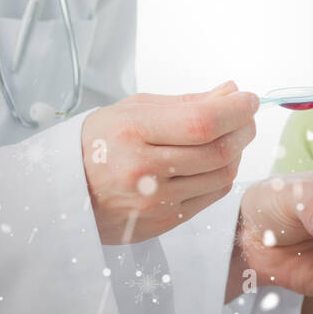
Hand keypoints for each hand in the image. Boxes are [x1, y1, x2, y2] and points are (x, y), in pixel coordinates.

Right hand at [81, 81, 257, 244]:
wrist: (64, 191)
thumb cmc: (99, 142)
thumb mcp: (135, 109)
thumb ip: (187, 102)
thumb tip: (232, 91)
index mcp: (134, 132)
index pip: (202, 121)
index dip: (236, 109)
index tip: (248, 99)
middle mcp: (144, 170)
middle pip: (219, 150)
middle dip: (243, 128)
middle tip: (245, 116)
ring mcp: (154, 202)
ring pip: (221, 175)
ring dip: (237, 153)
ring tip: (229, 137)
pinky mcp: (162, 222)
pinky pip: (211, 196)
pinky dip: (222, 175)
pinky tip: (213, 162)